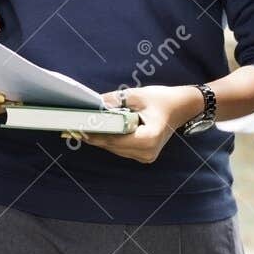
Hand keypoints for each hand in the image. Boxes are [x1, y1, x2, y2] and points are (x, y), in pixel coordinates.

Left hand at [66, 85, 197, 164]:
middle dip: (94, 135)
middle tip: (72, 126)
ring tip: (80, 127)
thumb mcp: (137, 96)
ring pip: (115, 148)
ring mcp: (145, 157)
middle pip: (112, 145)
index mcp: (148, 139)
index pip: (114, 138)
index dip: (95, 133)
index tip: (77, 126)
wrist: (182, 107)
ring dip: (100, 138)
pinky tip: (98, 130)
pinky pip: (121, 148)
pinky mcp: (143, 155)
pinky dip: (110, 139)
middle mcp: (146, 153)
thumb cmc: (163, 99)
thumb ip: (114, 101)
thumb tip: (93, 104)